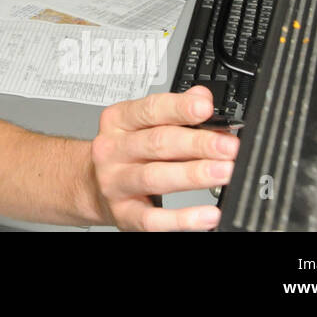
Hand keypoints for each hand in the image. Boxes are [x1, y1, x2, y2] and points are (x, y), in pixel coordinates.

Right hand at [91, 86, 238, 230]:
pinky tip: (207, 214)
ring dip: (193, 175)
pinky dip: (183, 218)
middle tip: (228, 146)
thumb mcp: (141, 124)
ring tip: (224, 172)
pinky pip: (154, 219)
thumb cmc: (124, 152)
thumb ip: (174, 110)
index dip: (179, 108)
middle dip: (198, 144)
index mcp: (117, 121)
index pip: (149, 109)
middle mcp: (112, 150)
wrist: (89, 183)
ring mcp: (115, 182)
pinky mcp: (124, 214)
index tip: (205, 108)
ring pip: (155, 177)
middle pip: (157, 143)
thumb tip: (202, 97)